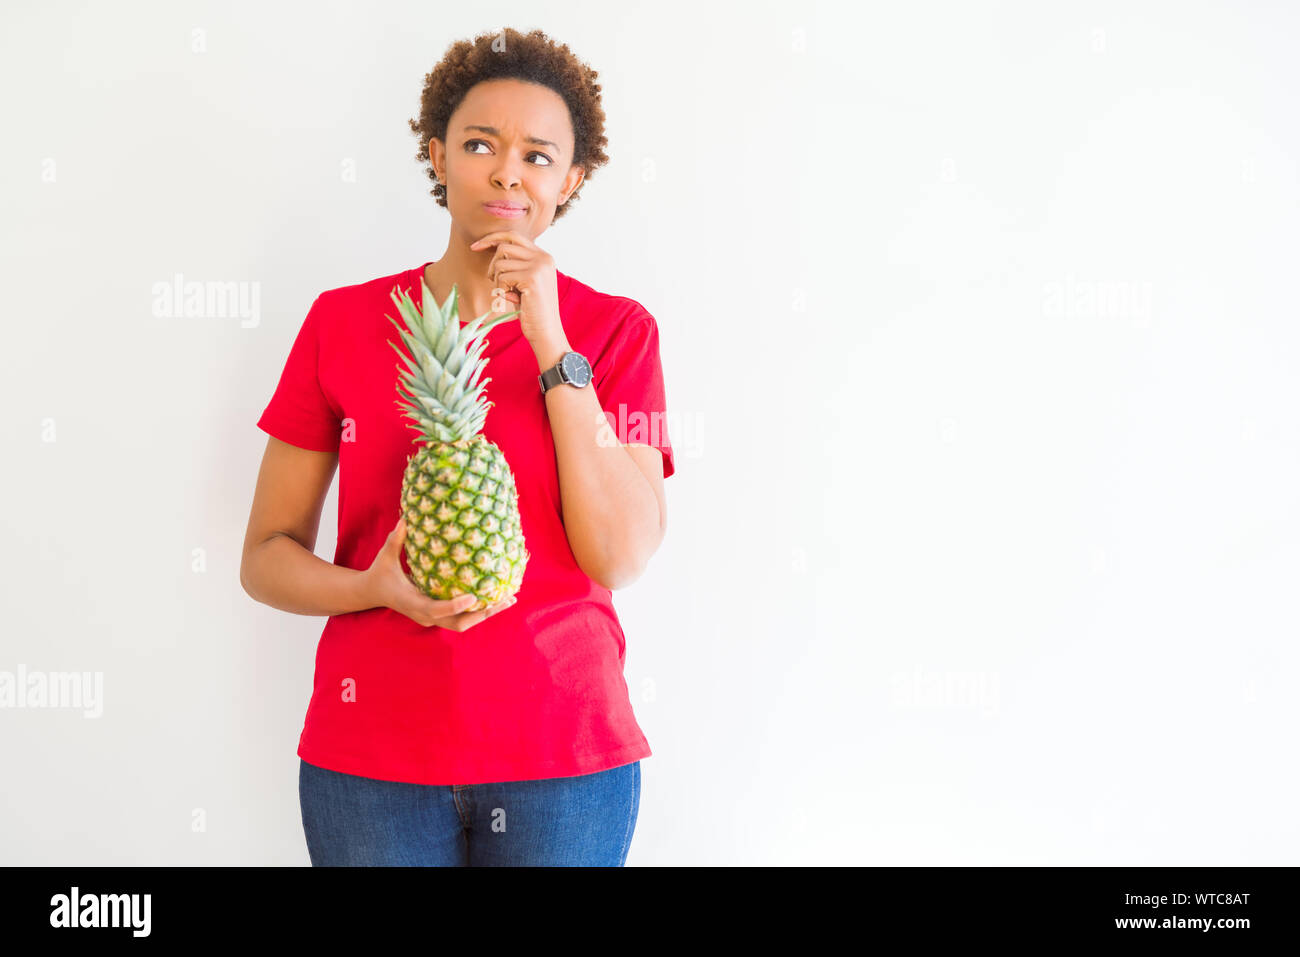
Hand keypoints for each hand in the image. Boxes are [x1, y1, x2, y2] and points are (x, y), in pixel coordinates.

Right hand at [363, 516, 517, 630]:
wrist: (371, 593)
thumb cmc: (379, 573)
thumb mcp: (384, 557)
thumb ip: (395, 540)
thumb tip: (405, 520)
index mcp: (412, 603)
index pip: (436, 610)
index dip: (455, 606)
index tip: (473, 597)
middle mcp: (425, 615)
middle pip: (459, 623)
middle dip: (483, 614)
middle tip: (504, 599)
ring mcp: (432, 619)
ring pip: (464, 623)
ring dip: (486, 613)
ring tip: (509, 599)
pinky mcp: (438, 616)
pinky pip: (462, 617)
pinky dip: (480, 610)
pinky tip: (497, 598)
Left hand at [469, 231, 567, 360]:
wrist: (546, 332)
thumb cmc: (532, 310)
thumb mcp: (524, 282)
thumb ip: (515, 264)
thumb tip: (492, 245)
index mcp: (544, 257)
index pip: (514, 236)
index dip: (492, 238)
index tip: (475, 247)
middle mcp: (544, 258)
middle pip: (504, 246)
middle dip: (492, 264)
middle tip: (493, 281)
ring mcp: (539, 267)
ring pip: (500, 262)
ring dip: (497, 279)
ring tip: (506, 293)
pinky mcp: (532, 278)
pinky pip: (502, 276)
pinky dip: (501, 289)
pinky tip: (511, 299)